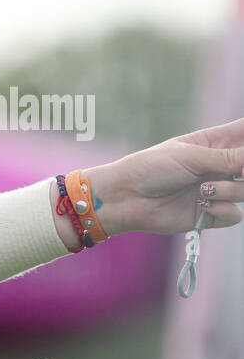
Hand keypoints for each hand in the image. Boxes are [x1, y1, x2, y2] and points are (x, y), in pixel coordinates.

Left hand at [89, 116, 243, 236]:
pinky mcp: (211, 213)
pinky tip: (203, 205)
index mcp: (217, 143)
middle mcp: (221, 166)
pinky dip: (223, 210)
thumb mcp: (191, 156)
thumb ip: (228, 158)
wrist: (125, 197)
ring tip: (205, 189)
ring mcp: (218, 190)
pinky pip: (236, 215)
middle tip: (239, 171)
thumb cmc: (151, 168)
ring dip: (232, 190)